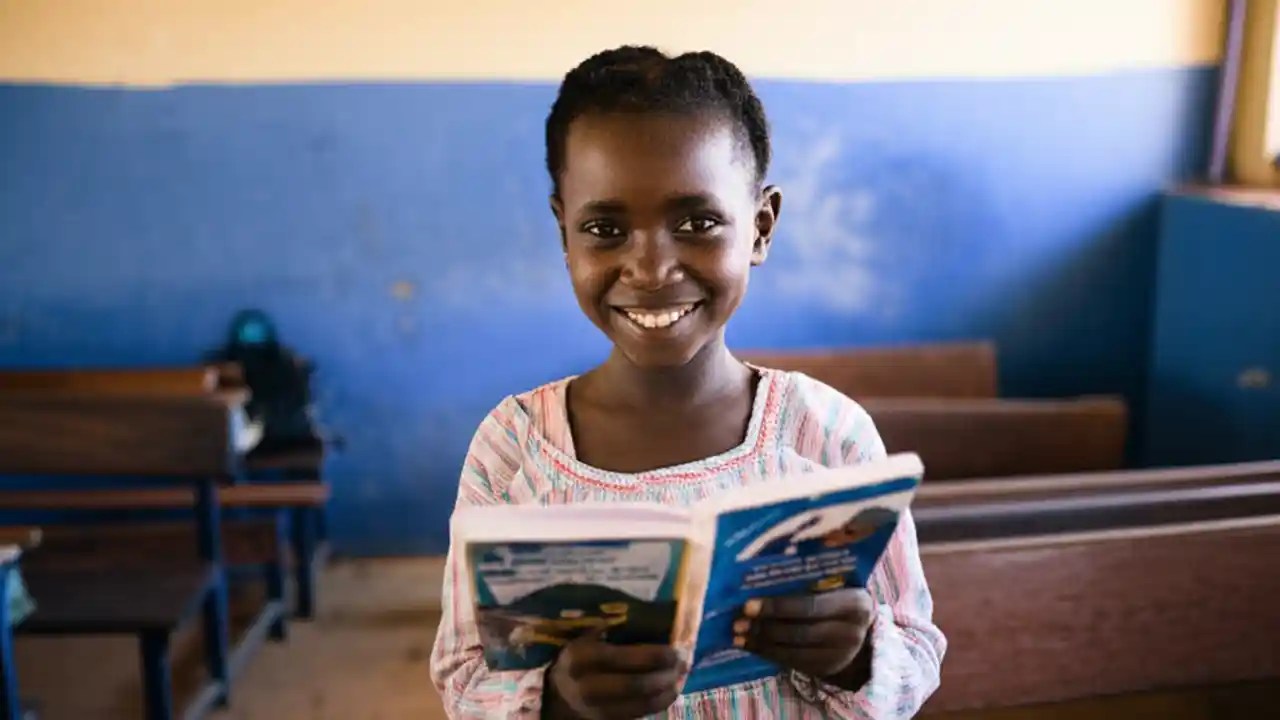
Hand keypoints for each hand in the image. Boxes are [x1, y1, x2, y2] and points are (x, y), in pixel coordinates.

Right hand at [544, 635, 686, 719]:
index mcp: (581, 658)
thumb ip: (612, 630)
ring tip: (681, 676)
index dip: (652, 655)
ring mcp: (596, 710)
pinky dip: (659, 703)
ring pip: (640, 704)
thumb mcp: (586, 637)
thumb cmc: (580, 656)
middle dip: (664, 675)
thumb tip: (654, 620)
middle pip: (635, 685)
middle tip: (683, 663)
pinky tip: (670, 690)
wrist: (560, 693)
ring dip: (666, 691)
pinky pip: (639, 715)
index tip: (674, 649)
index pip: (623, 658)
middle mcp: (587, 686)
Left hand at [734, 589, 873, 682]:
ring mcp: (839, 655)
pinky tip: (750, 646)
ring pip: (794, 651)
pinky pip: (793, 663)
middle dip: (765, 626)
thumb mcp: (838, 582)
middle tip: (737, 621)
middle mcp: (850, 632)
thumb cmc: (842, 595)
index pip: (811, 606)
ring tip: (737, 635)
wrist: (864, 629)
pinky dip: (768, 654)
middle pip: (800, 631)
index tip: (748, 604)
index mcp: (854, 603)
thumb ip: (813, 577)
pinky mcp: (827, 669)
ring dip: (762, 643)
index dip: (778, 607)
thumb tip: (765, 569)